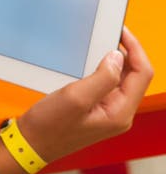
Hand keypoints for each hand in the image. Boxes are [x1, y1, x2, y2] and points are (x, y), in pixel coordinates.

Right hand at [18, 27, 152, 163]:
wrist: (31, 142)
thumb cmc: (50, 126)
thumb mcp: (76, 97)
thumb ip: (102, 77)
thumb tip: (117, 56)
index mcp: (119, 113)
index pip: (142, 74)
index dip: (135, 49)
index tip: (121, 30)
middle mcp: (119, 113)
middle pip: (136, 76)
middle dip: (127, 52)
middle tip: (111, 32)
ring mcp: (108, 111)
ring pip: (123, 79)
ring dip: (115, 59)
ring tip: (101, 42)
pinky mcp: (97, 108)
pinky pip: (109, 83)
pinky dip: (104, 68)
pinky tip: (92, 60)